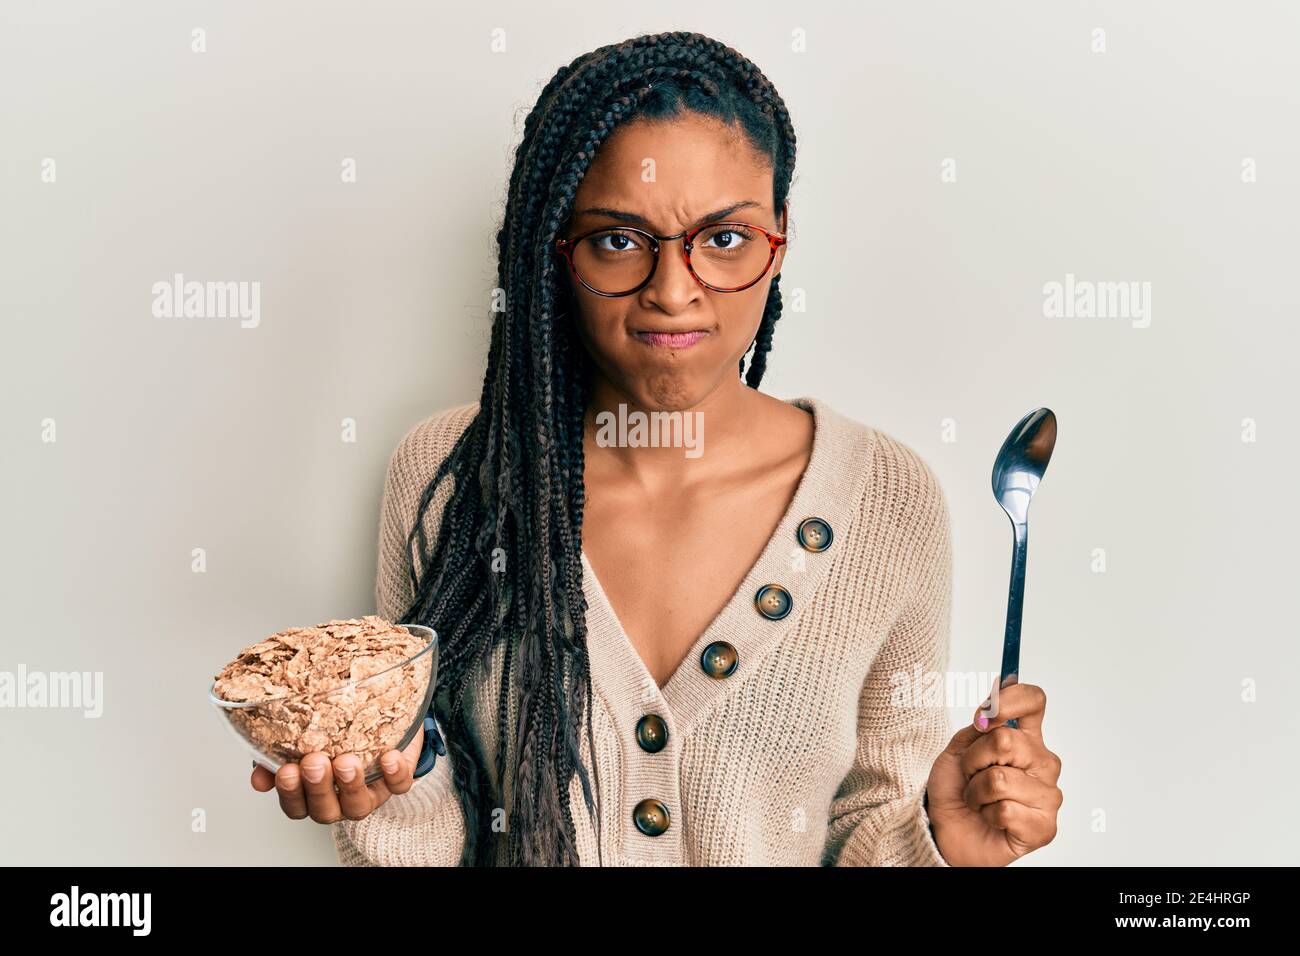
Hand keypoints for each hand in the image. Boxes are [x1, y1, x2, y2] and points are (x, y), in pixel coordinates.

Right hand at [250, 725, 424, 822]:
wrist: (378, 717)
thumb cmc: (334, 732)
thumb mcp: (299, 738)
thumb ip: (275, 754)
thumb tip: (258, 775)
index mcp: (311, 794)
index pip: (295, 806)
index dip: (290, 793)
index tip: (286, 770)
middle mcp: (338, 801)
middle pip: (324, 811)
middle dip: (318, 788)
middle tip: (315, 763)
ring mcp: (368, 793)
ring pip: (358, 805)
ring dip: (351, 785)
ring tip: (346, 762)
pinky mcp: (395, 780)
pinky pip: (398, 786)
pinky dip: (394, 774)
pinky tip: (388, 757)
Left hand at [924, 681, 1061, 865]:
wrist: (947, 830)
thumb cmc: (956, 789)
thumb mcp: (958, 750)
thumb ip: (978, 727)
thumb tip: (992, 711)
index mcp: (1026, 737)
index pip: (1033, 701)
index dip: (1007, 700)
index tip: (983, 716)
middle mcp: (1042, 762)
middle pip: (1007, 740)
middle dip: (973, 760)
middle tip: (970, 775)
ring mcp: (1048, 795)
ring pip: (1000, 779)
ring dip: (976, 791)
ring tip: (979, 800)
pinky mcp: (1044, 827)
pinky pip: (1006, 810)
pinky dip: (986, 814)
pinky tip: (991, 819)